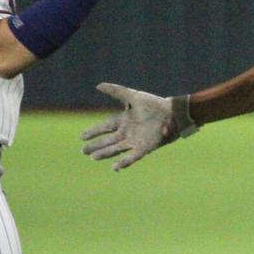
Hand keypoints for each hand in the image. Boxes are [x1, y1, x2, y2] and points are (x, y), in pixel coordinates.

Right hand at [82, 82, 197, 170]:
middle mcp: (127, 132)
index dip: (93, 131)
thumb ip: (116, 91)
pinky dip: (123, 163)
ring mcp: (135, 141)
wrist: (172, 114)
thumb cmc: (154, 104)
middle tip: (83, 151)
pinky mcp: (144, 149)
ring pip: (115, 149)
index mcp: (124, 120)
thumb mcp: (133, 96)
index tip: (81, 137)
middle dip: (96, 146)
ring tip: (93, 157)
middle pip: (108, 141)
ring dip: (104, 153)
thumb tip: (98, 85)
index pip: (105, 127)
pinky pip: (131, 157)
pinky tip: (114, 168)